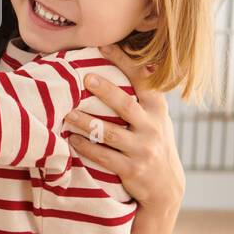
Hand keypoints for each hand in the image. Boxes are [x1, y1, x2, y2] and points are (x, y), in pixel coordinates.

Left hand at [62, 40, 184, 233]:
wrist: (166, 187)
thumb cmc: (154, 144)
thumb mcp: (158, 119)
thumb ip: (145, 98)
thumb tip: (129, 64)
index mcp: (158, 110)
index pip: (143, 80)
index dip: (125, 61)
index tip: (105, 46)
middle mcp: (153, 127)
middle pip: (126, 105)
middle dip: (105, 90)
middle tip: (84, 78)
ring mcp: (143, 149)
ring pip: (109, 132)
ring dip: (85, 122)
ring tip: (67, 114)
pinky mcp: (132, 169)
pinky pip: (104, 156)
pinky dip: (86, 146)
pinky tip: (73, 139)